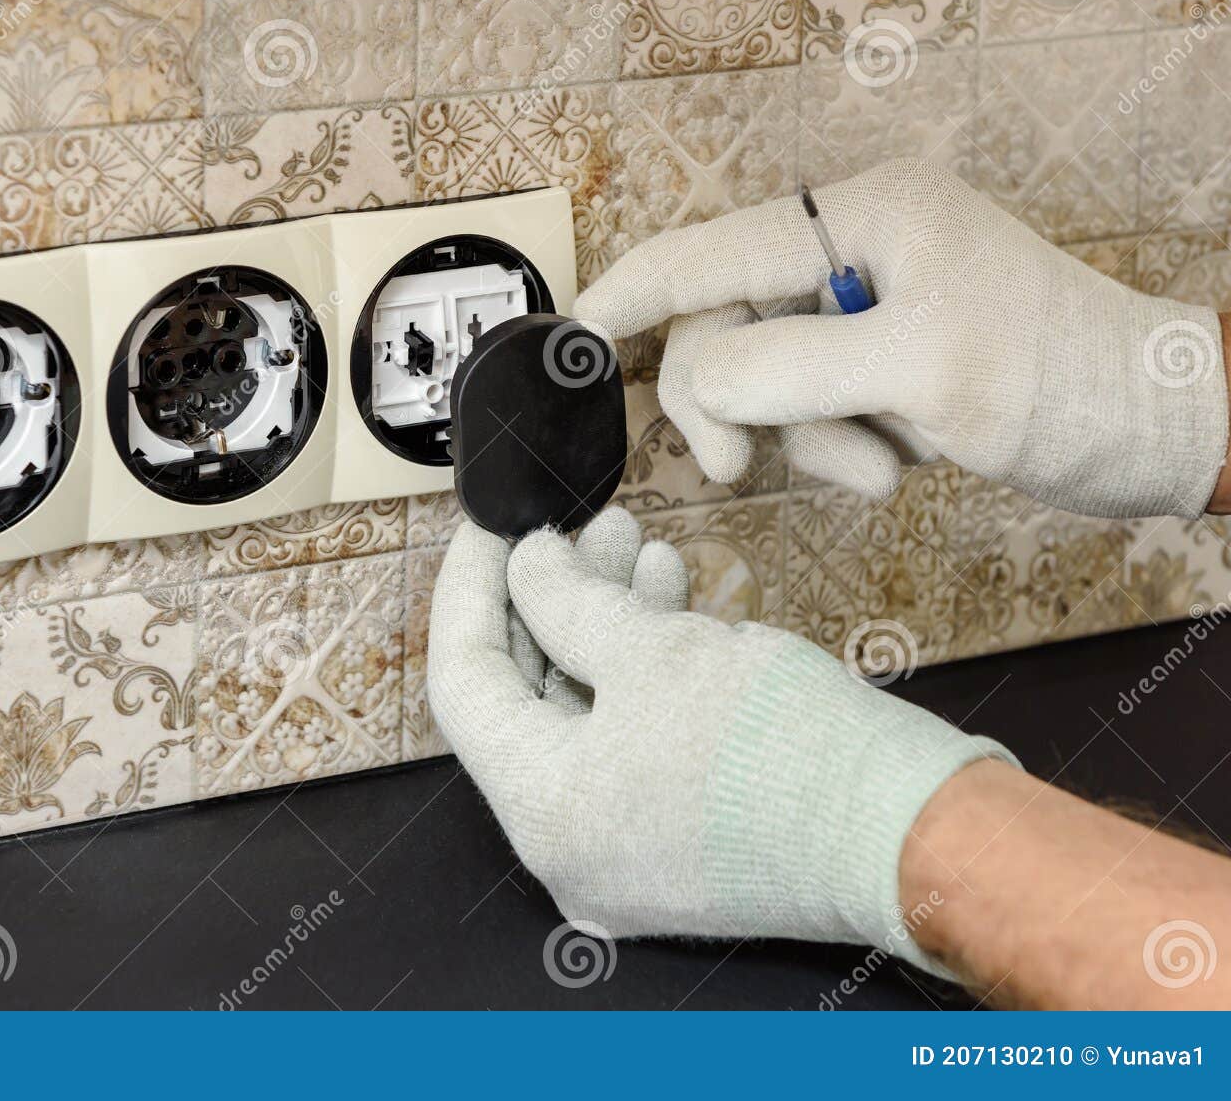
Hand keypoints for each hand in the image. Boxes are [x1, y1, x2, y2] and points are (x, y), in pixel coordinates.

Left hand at [428, 508, 1015, 967]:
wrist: (916, 836)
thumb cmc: (795, 758)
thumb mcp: (657, 650)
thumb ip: (569, 601)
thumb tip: (527, 565)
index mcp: (543, 813)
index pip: (464, 683)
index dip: (472, 589)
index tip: (493, 527)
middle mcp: (569, 849)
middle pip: (524, 699)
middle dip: (551, 599)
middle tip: (581, 528)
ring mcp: (623, 853)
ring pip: (584, 714)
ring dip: (604, 623)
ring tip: (637, 545)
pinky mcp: (675, 842)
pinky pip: (630, 744)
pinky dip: (642, 673)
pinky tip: (671, 599)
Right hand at [576, 158, 1228, 518]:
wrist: (1152, 429)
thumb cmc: (1062, 381)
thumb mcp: (916, 371)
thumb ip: (790, 370)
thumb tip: (698, 379)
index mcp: (866, 217)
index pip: (716, 250)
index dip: (638, 290)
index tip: (577, 328)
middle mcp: (859, 251)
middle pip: (727, 326)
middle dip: (735, 402)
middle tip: (740, 467)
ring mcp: (870, 307)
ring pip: (765, 379)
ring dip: (805, 438)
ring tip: (880, 465)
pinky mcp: (885, 359)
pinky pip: (811, 407)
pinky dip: (840, 447)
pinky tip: (903, 458)